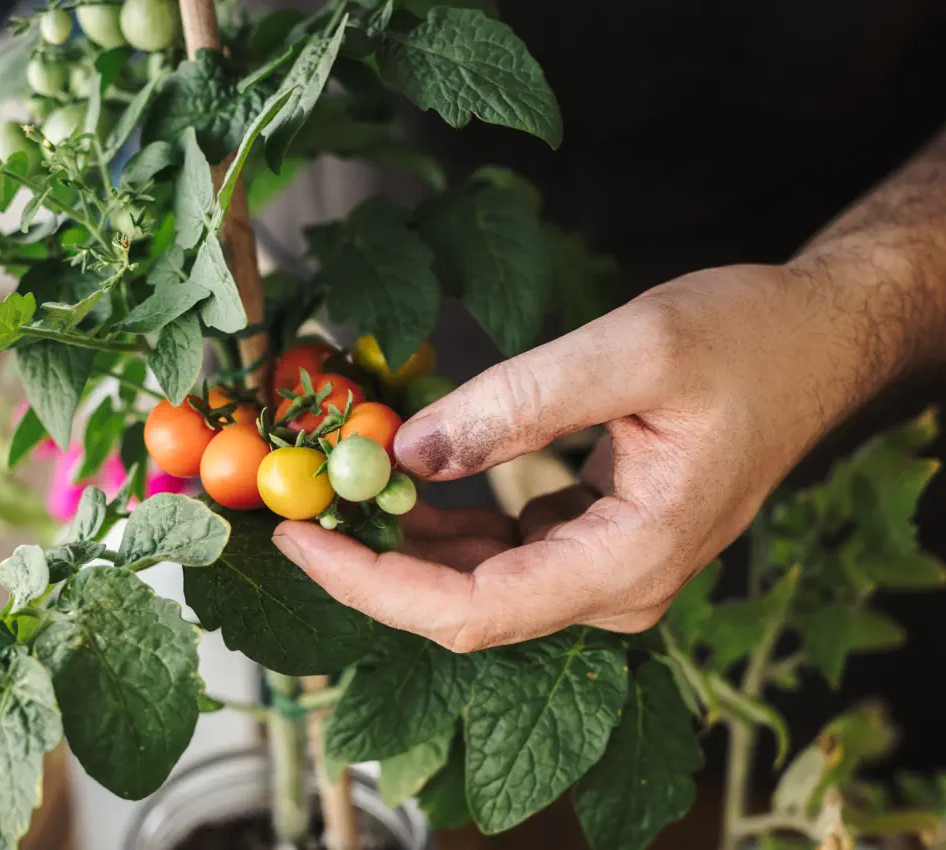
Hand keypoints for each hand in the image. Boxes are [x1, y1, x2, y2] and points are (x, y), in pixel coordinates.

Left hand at [273, 263, 890, 651]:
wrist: (817, 341)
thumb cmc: (748, 339)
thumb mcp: (633, 350)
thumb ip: (519, 405)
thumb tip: (408, 454)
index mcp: (633, 559)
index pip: (474, 610)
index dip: (373, 586)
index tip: (298, 539)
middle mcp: (618, 585)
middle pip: (465, 608)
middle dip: (372, 567)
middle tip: (294, 508)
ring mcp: (607, 569)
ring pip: (477, 584)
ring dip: (400, 546)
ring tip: (330, 490)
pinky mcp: (597, 541)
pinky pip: (502, 554)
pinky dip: (443, 525)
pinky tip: (399, 485)